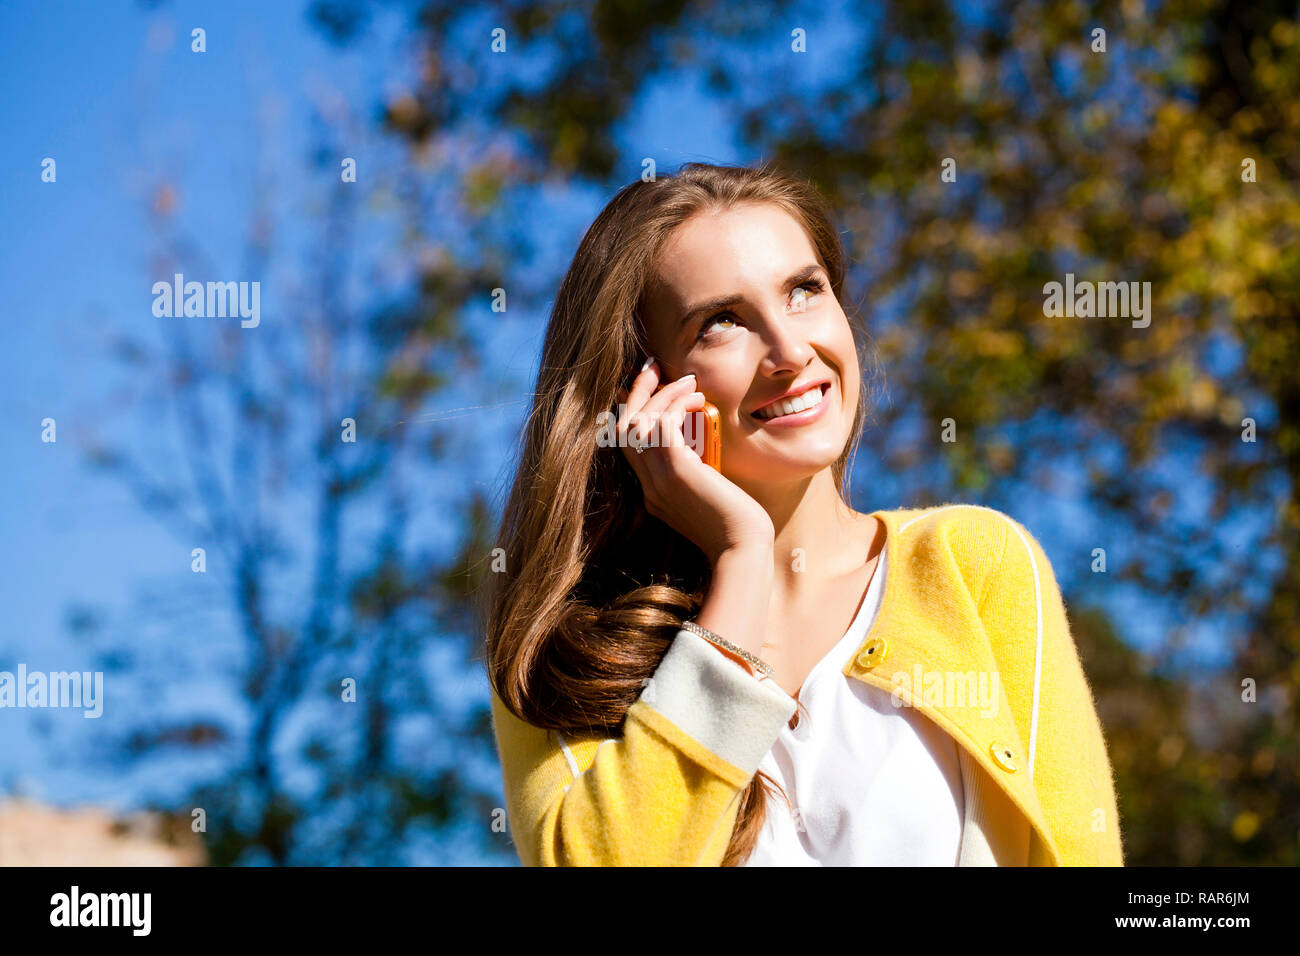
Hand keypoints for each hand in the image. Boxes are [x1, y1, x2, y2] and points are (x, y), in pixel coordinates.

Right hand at [615, 358, 774, 563]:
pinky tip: (698, 398)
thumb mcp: (709, 496)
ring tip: (689, 382)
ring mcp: (658, 479)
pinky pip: (663, 425)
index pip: (628, 444)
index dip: (634, 411)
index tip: (650, 386)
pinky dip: (677, 404)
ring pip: (640, 422)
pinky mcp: (677, 470)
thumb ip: (697, 474)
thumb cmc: (736, 526)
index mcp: (653, 492)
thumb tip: (702, 447)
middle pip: (624, 428)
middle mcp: (649, 485)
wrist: (741, 549)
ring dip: (663, 394)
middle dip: (637, 392)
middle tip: (652, 366)